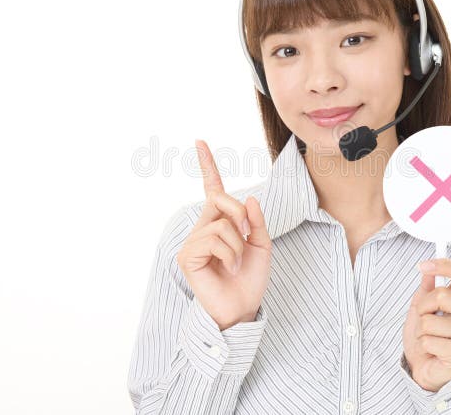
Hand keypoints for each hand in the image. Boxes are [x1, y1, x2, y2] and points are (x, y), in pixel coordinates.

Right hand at [176, 139, 272, 330]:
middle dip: (241, 215)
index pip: (212, 189)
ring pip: (221, 224)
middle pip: (221, 200)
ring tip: (237, 263)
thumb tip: (248, 198)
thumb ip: (256, 221)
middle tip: (248, 236)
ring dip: (238, 244)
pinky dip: (230, 254)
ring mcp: (193, 242)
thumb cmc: (250, 279)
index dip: (207, 165)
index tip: (200, 142)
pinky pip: (213, 239)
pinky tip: (229, 269)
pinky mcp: (188, 256)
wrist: (243, 308)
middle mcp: (202, 228)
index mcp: (219, 223)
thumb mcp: (262, 245)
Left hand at [402, 259, 450, 391]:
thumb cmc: (426, 334)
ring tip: (428, 337)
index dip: (444, 265)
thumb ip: (427, 288)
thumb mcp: (421, 306)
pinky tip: (432, 350)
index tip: (423, 265)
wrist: (423, 364)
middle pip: (441, 295)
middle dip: (422, 307)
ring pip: (429, 321)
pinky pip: (429, 341)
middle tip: (424, 318)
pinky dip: (423, 345)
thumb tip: (428, 270)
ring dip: (420, 330)